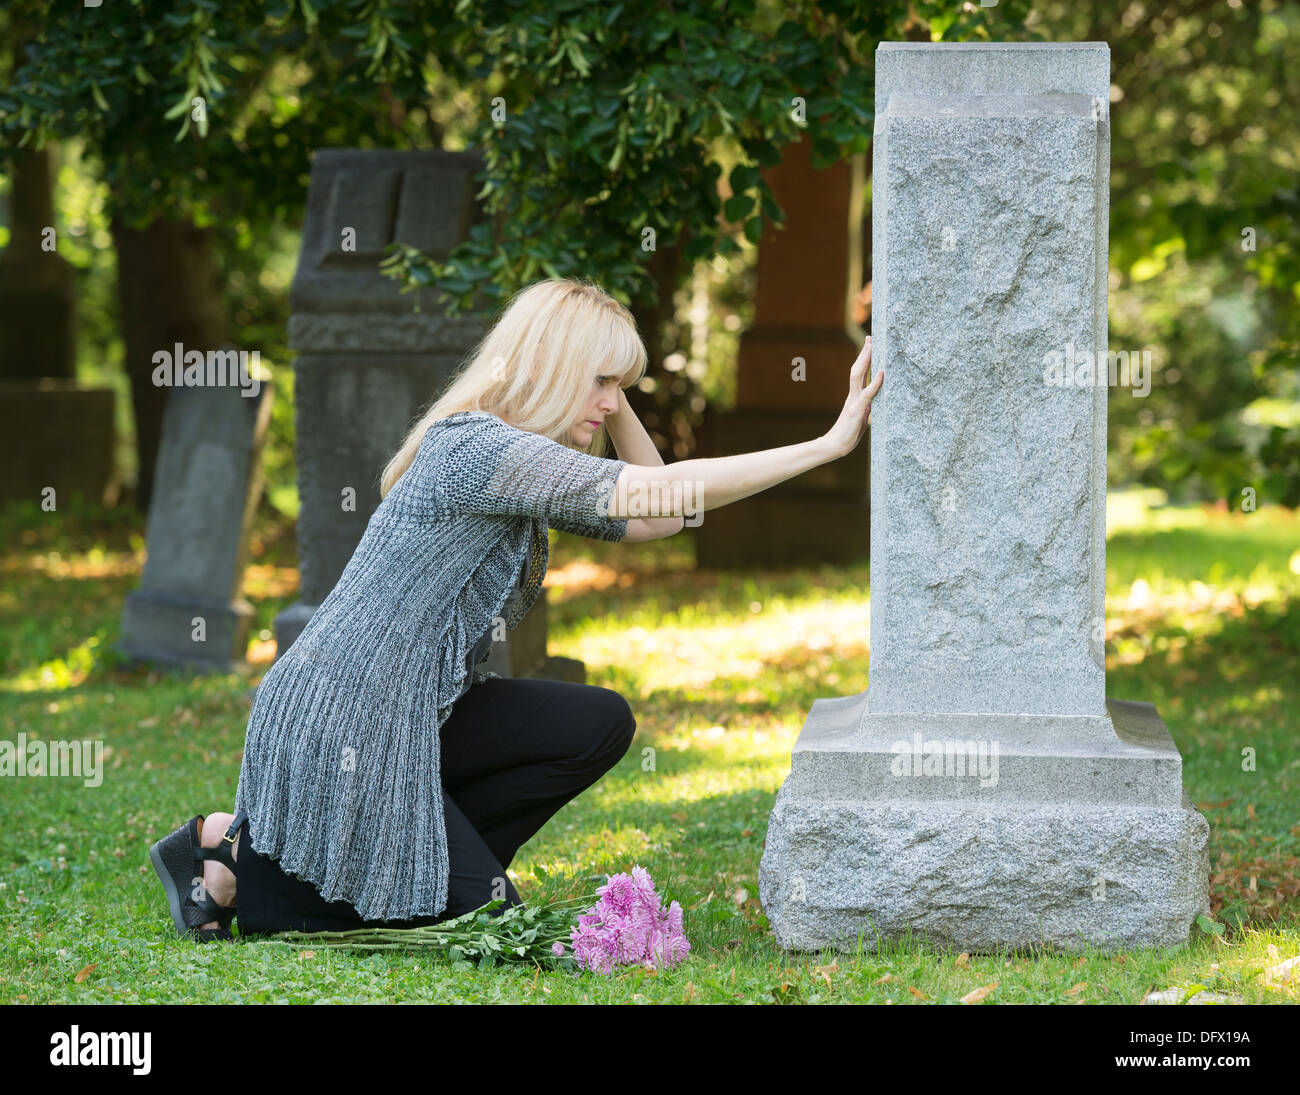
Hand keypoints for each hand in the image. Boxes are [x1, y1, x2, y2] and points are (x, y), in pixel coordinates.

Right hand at [822, 336, 881, 458]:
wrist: (835, 446)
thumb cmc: (848, 434)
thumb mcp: (861, 418)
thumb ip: (867, 408)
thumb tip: (874, 402)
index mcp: (854, 396)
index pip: (859, 373)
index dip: (864, 359)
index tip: (869, 345)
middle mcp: (853, 395)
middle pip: (858, 369)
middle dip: (865, 353)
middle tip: (870, 337)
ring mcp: (855, 401)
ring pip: (860, 376)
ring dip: (867, 360)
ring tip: (872, 347)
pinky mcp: (858, 410)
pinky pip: (868, 393)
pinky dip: (876, 382)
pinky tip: (882, 373)